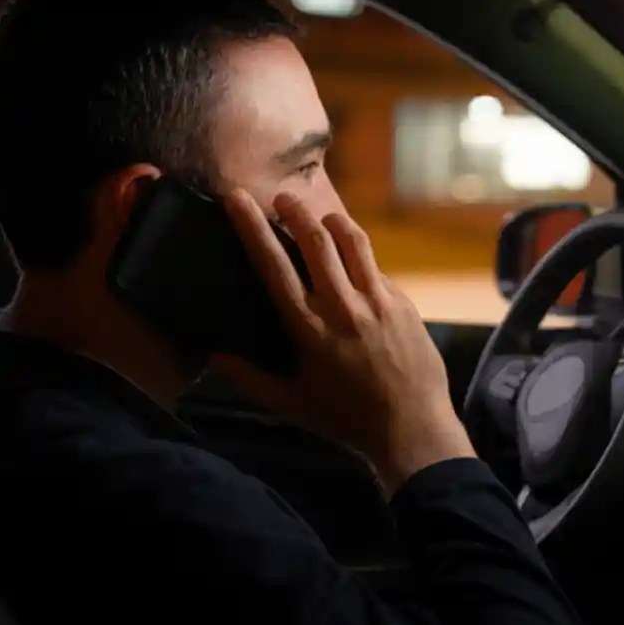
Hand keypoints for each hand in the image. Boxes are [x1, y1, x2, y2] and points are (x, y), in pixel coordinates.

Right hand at [211, 189, 474, 493]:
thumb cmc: (346, 419)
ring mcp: (378, 302)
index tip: (237, 199)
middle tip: (282, 198)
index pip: (274, 266)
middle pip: (316, 240)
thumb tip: (212, 353)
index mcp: (309, 330)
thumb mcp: (290, 404)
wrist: (411, 426)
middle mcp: (343, 309)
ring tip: (318, 215)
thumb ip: (248, 378)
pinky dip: (359, 256)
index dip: (252, 228)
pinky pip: (376, 268)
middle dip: (295, 211)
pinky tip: (350, 260)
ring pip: (353, 242)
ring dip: (331, 220)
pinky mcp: (403, 303)